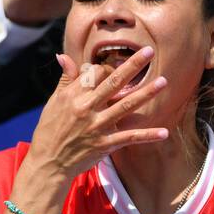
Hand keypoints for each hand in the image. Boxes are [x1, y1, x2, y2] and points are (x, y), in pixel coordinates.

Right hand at [24, 47, 167, 184]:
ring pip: (126, 105)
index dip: (109, 68)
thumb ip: (65, 80)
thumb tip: (64, 56)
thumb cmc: (51, 129)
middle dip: (133, 66)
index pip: (96, 73)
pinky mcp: (105, 144)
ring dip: (146, 93)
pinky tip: (165, 132)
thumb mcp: (54, 102)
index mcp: (74, 95)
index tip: (116, 68)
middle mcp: (87, 108)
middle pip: (113, 82)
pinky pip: (130, 138)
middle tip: (149, 52)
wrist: (49, 161)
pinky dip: (148, 136)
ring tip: (163, 81)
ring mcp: (97, 126)